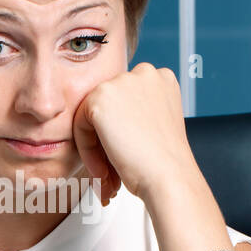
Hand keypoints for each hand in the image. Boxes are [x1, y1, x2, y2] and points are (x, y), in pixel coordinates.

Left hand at [71, 62, 199, 205]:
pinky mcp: (100, 98)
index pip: (127, 100)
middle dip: (107, 140)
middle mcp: (144, 73)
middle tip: (111, 170)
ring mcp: (122, 82)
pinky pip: (81, 125)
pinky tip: (103, 170)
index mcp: (162, 79)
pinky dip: (87, 151)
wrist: (169, 178)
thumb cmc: (166, 163)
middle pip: (110, 106)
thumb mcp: (156, 127)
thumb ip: (136, 114)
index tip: (126, 154)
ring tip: (107, 175)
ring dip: (97, 148)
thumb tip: (112, 122)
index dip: (123, 131)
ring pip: (93, 116)